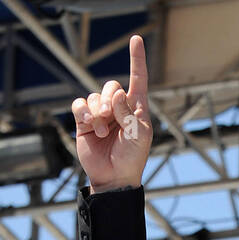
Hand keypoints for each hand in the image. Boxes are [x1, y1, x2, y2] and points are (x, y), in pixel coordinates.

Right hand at [71, 34, 151, 191]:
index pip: (137, 79)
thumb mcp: (138, 136)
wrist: (114, 179)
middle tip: (110, 118)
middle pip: (111, 86)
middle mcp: (118, 108)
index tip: (136, 39)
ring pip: (94, 96)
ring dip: (97, 111)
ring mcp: (101, 114)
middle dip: (109, 100)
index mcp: (136, 108)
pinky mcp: (85, 122)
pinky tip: (89, 123)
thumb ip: (129, 113)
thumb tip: (116, 93)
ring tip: (102, 131)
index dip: (137, 59)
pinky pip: (79, 104)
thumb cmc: (132, 159)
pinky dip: (83, 111)